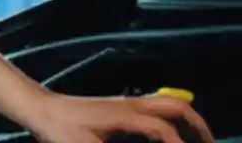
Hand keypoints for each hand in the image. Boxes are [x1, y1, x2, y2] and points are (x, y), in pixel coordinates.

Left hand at [25, 92, 214, 142]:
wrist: (41, 109)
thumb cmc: (59, 132)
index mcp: (126, 116)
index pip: (165, 131)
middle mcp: (132, 105)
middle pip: (177, 106)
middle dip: (199, 127)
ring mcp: (127, 103)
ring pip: (169, 103)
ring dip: (189, 121)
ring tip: (200, 142)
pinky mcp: (122, 106)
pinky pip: (157, 107)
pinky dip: (174, 119)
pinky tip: (173, 137)